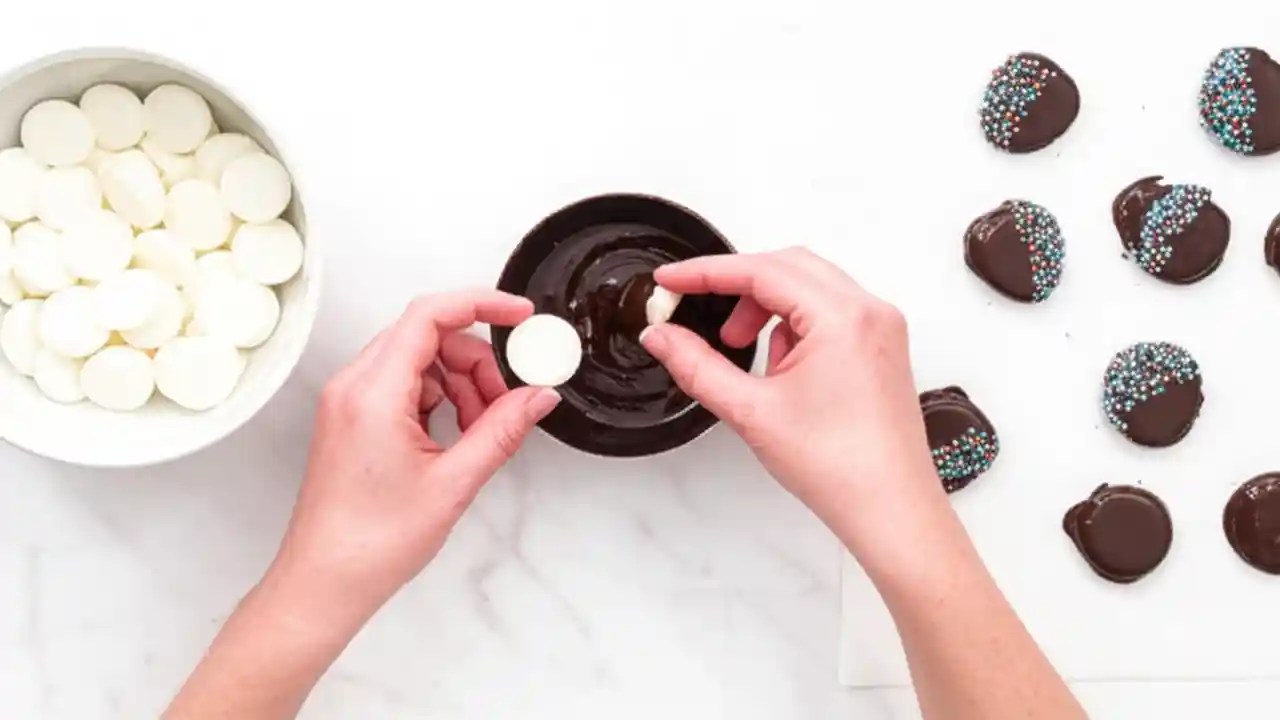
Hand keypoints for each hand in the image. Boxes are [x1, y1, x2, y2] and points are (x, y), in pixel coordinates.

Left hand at [271, 291, 560, 618]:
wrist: (324, 581)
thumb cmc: (370, 543)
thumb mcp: (454, 482)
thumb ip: (503, 430)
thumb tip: (538, 396)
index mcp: (373, 393)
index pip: (430, 315)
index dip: (481, 304)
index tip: (519, 315)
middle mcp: (354, 386)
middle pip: (429, 336)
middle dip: (477, 362)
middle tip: (506, 404)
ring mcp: (350, 400)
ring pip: (420, 359)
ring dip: (461, 383)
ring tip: (479, 431)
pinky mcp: (353, 416)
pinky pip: (405, 383)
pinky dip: (440, 398)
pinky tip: (455, 436)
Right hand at [640, 248, 942, 549]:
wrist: (890, 509)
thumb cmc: (841, 467)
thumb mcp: (752, 411)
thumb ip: (697, 365)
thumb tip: (662, 336)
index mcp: (842, 319)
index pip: (761, 270)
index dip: (706, 272)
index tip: (671, 281)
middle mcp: (869, 313)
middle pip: (787, 266)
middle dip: (736, 285)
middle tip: (696, 308)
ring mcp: (880, 329)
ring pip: (809, 287)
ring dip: (766, 306)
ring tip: (741, 347)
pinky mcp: (881, 347)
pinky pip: (829, 312)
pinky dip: (794, 325)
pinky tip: (779, 366)